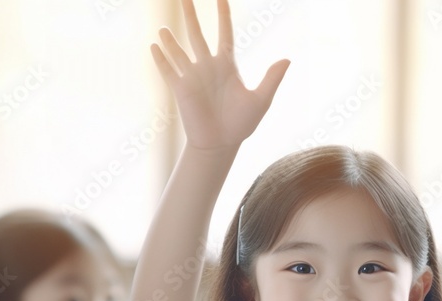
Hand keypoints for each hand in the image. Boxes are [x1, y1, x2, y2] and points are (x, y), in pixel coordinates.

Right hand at [151, 0, 289, 150]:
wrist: (222, 144)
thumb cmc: (242, 123)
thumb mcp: (261, 100)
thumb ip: (271, 79)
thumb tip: (287, 59)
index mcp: (227, 66)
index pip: (224, 33)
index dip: (223, 14)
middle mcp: (208, 67)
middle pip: (197, 35)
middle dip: (191, 16)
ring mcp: (193, 77)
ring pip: (179, 52)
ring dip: (171, 40)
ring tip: (163, 28)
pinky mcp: (181, 90)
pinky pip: (169, 71)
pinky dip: (161, 59)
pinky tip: (154, 46)